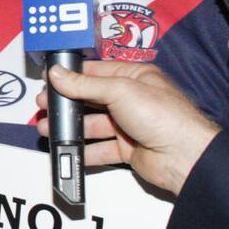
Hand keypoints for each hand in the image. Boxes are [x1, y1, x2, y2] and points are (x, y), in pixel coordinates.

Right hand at [37, 61, 220, 195]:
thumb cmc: (164, 116)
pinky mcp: (127, 149)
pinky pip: (100, 149)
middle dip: (67, 103)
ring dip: (70, 128)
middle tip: (44, 107)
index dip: (71, 76)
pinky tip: (68, 150)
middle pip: (91, 99)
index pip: (96, 72)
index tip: (49, 81)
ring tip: (48, 130)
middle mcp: (132, 100)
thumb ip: (85, 84)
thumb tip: (58, 74)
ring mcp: (129, 125)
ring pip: (92, 125)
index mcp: (135, 77)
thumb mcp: (120, 91)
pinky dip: (83, 150)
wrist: (184, 156)